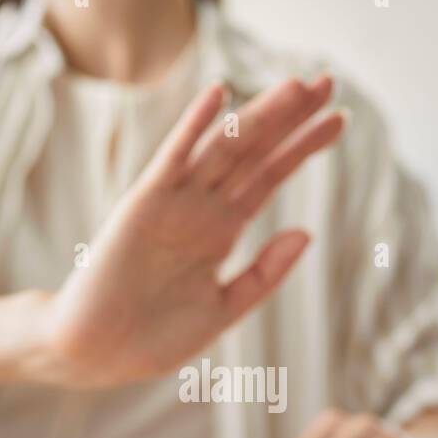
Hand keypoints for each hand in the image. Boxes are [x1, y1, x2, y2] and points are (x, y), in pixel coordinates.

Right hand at [42, 76, 345, 387]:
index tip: (340, 120)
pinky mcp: (142, 205)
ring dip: (259, 116)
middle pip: (255, 152)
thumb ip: (264, 274)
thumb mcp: (224, 309)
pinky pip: (173, 159)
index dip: (304, 147)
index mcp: (221, 231)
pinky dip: (194, 127)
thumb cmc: (153, 337)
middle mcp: (201, 209)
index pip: (270, 176)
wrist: (96, 354)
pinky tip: (219, 95)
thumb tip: (307, 233)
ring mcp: (173, 203)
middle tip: (329, 83)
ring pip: (225, 148)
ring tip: (298, 86)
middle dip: (292, 118)